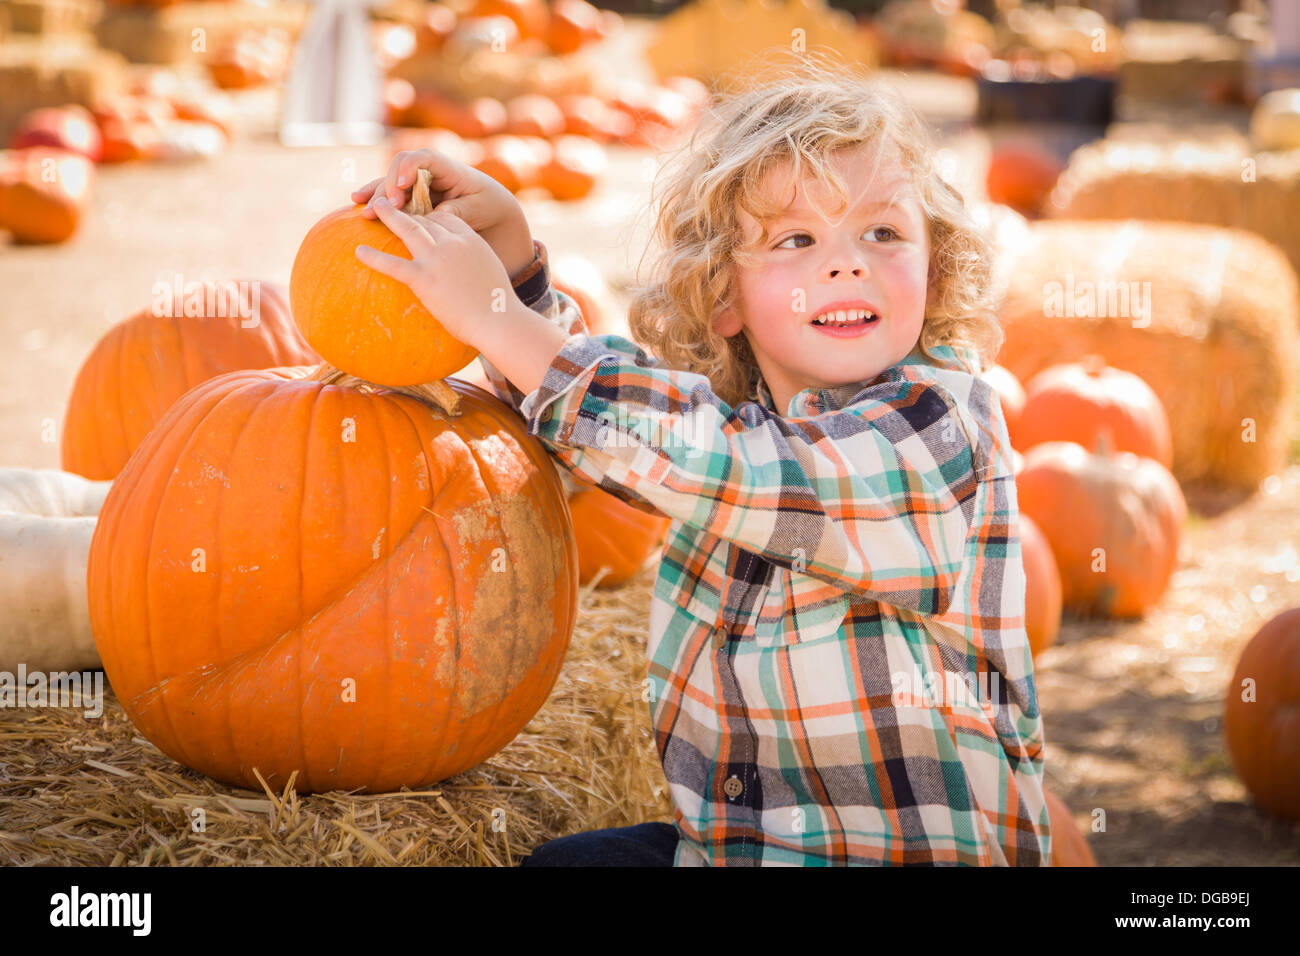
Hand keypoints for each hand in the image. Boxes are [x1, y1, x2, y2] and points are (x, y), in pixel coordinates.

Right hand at [350, 149, 534, 276]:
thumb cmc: (487, 206)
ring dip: (377, 195)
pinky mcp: (411, 197)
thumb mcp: (477, 209)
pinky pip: (390, 195)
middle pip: (401, 170)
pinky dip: (375, 199)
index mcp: (448, 167)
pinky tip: (358, 203)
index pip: (424, 158)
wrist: (491, 210)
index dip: (409, 167)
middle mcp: (429, 171)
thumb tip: (431, 217)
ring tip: (365, 211)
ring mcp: (418, 183)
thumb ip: (455, 210)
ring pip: (391, 182)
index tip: (403, 186)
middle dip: (390, 187)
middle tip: (386, 208)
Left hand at [355, 195, 512, 350]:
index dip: (429, 215)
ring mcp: (437, 259)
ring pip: (408, 228)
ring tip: (373, 206)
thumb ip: (475, 266)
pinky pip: (393, 264)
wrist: (499, 320)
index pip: (445, 217)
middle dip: (406, 209)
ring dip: (388, 215)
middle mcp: (453, 242)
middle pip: (425, 219)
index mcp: (470, 239)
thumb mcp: (490, 274)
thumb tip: (469, 274)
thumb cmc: (498, 306)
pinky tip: (358, 251)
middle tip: (388, 201)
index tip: (418, 216)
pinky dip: (373, 257)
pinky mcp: (424, 278)